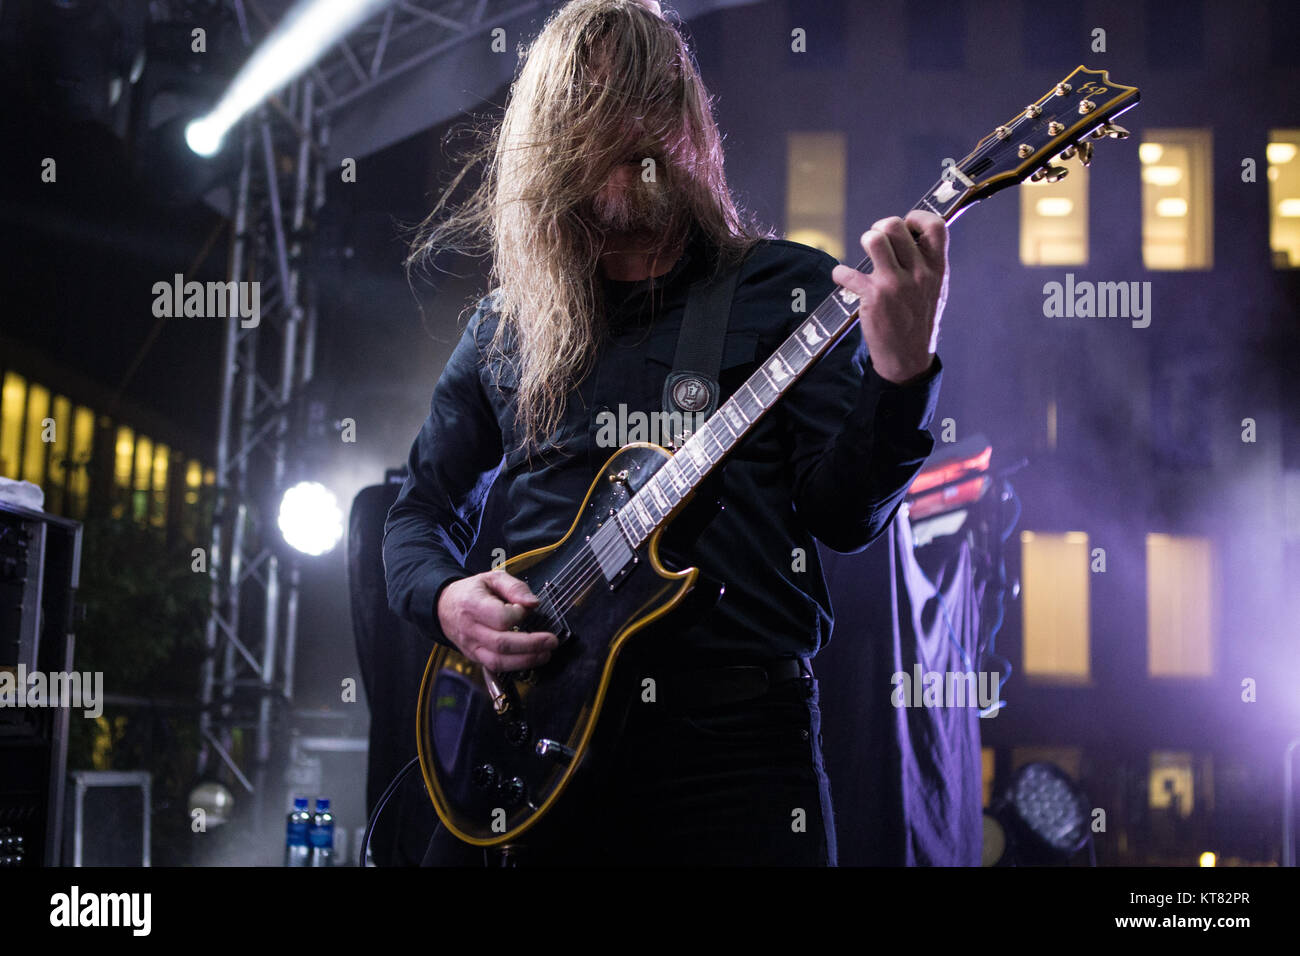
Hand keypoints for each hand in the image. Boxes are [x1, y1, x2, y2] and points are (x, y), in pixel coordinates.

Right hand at [437, 569, 557, 671]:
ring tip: (545, 654)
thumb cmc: (473, 591)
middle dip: (531, 645)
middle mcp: (470, 629)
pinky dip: (515, 666)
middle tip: (552, 641)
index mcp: (472, 604)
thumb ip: (515, 587)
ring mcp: (470, 646)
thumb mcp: (492, 578)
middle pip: (501, 644)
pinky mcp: (474, 657)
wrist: (445, 607)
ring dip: (526, 660)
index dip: (518, 615)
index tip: (526, 609)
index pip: (500, 617)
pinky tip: (531, 659)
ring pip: (498, 661)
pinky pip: (495, 667)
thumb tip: (534, 603)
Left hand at [831, 210, 947, 384]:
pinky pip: (848, 272)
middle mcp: (919, 273)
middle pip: (895, 226)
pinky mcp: (874, 297)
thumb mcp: (934, 289)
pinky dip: (840, 274)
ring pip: (874, 240)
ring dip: (866, 241)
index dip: (916, 218)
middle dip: (881, 227)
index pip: (935, 226)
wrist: (908, 358)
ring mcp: (896, 284)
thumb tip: (910, 235)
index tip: (906, 225)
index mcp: (938, 269)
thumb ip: (927, 263)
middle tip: (877, 241)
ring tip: (866, 253)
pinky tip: (844, 279)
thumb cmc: (919, 320)